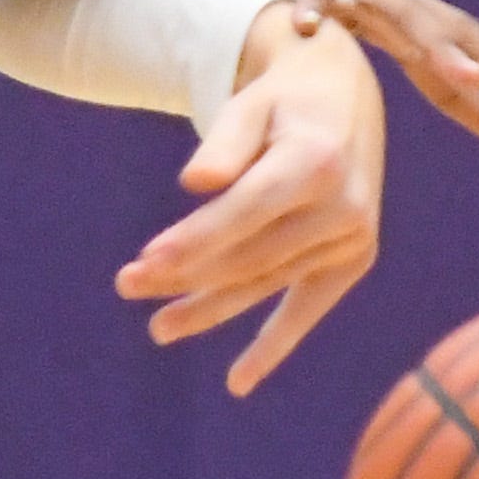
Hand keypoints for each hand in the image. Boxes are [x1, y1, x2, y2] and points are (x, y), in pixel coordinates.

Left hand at [115, 8, 383, 395]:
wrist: (344, 96)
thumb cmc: (282, 99)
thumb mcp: (250, 103)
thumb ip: (223, 142)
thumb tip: (193, 182)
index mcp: (317, 162)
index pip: (244, 212)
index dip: (195, 241)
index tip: (145, 262)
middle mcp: (343, 207)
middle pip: (249, 254)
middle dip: (184, 275)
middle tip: (126, 285)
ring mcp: (352, 239)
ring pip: (266, 283)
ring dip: (210, 308)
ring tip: (157, 326)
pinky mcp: (352, 259)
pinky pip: (307, 308)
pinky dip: (274, 345)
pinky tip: (239, 382)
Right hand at [194, 0, 478, 159]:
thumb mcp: (313, 4)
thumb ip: (324, 40)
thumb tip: (321, 75)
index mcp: (390, 11)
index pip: (449, 62)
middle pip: (455, 37)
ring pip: (405, 15)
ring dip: (438, 48)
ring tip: (473, 80)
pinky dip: (314, 3)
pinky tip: (306, 29)